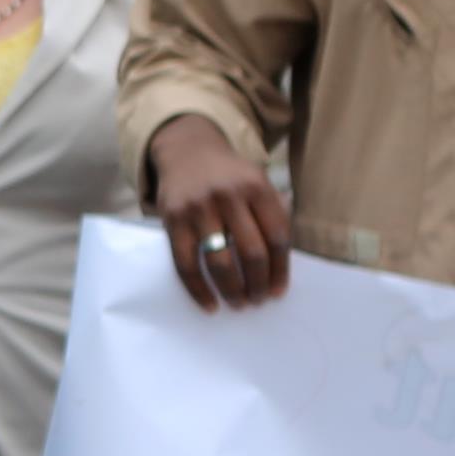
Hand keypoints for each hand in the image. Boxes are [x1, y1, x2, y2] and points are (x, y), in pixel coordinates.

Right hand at [150, 119, 291, 310]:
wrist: (187, 151)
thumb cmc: (229, 176)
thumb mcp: (257, 181)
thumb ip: (274, 213)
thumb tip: (281, 265)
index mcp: (256, 187)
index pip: (277, 237)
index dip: (281, 270)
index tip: (278, 292)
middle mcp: (228, 196)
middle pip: (252, 253)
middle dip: (258, 284)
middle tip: (258, 301)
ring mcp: (199, 209)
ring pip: (220, 262)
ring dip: (233, 290)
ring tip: (239, 304)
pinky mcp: (173, 221)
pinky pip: (186, 265)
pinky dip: (198, 290)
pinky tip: (210, 304)